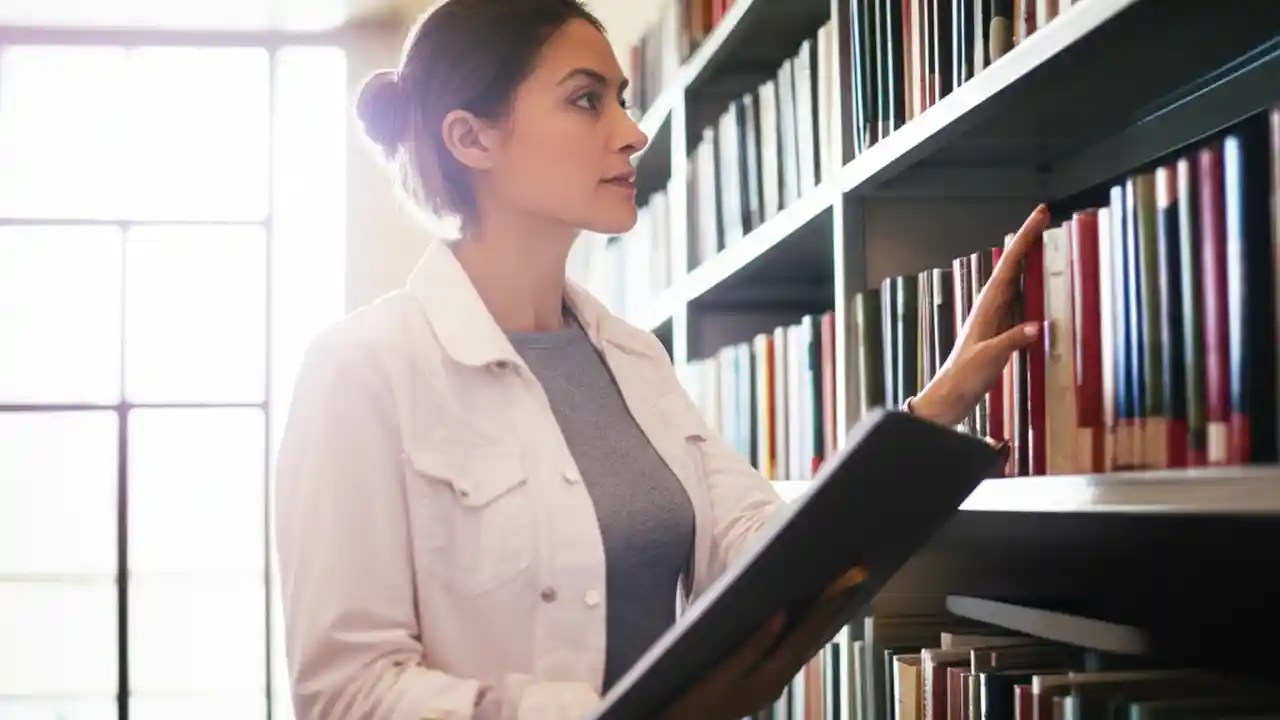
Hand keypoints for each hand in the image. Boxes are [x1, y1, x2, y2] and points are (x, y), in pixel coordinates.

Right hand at [659, 566, 867, 719]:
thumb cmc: (695, 700)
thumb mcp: (721, 673)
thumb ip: (753, 645)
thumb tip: (781, 614)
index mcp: (771, 676)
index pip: (806, 633)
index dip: (828, 604)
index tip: (848, 577)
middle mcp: (779, 680)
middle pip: (813, 638)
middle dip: (835, 606)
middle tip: (857, 575)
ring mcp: (773, 683)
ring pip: (807, 645)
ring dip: (825, 618)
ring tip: (842, 591)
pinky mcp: (765, 682)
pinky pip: (795, 651)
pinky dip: (808, 632)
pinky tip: (812, 621)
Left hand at [910, 204, 1049, 426]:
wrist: (952, 394)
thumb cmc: (966, 376)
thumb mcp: (990, 358)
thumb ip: (1012, 341)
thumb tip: (1037, 326)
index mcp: (987, 305)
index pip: (1009, 264)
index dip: (1024, 238)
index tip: (1038, 215)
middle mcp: (990, 305)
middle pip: (1012, 264)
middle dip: (1027, 239)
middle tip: (1044, 215)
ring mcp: (995, 315)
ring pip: (1016, 278)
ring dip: (1029, 259)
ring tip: (1045, 239)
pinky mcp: (1000, 327)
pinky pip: (1019, 298)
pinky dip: (1031, 284)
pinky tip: (1040, 282)